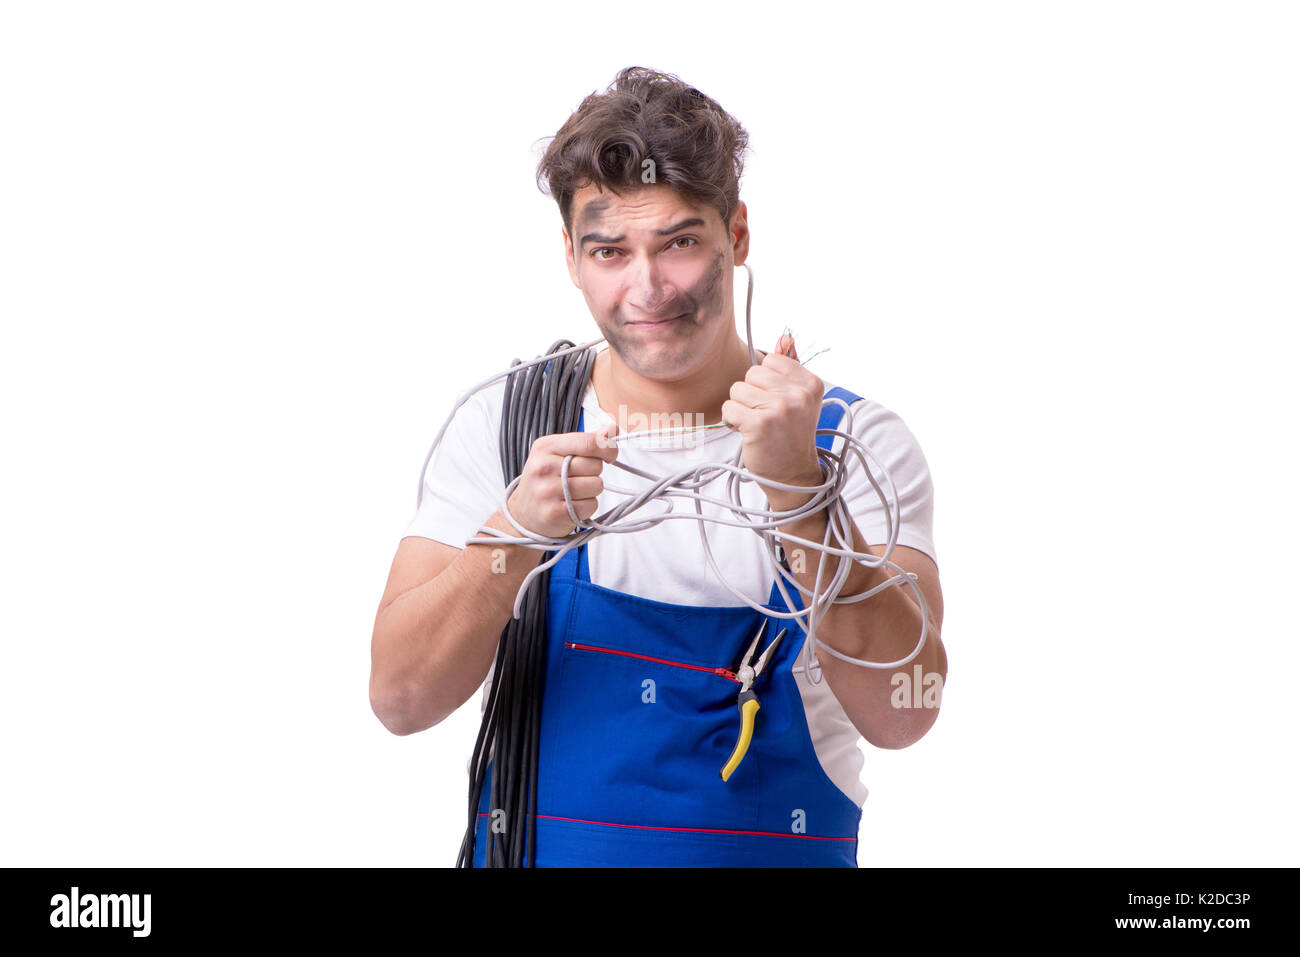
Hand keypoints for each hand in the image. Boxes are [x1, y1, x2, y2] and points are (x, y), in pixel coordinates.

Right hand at [505, 425, 618, 537]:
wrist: (523, 512)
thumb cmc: (544, 479)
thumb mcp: (557, 453)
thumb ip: (585, 441)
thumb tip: (612, 429)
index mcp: (546, 446)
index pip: (588, 443)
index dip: (607, 448)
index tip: (610, 453)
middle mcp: (545, 467)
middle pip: (595, 465)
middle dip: (594, 472)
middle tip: (579, 477)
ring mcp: (548, 491)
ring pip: (596, 485)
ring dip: (592, 490)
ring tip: (575, 491)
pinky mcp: (555, 513)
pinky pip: (591, 505)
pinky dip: (588, 506)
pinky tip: (573, 504)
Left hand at [721, 333, 824, 490]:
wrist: (793, 475)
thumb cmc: (792, 435)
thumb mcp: (800, 398)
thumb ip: (792, 365)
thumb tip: (785, 334)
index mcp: (811, 383)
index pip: (771, 359)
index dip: (765, 381)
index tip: (776, 401)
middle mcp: (798, 394)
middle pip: (751, 373)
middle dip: (751, 395)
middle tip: (766, 416)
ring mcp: (779, 409)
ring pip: (737, 390)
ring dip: (741, 409)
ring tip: (757, 425)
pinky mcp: (759, 424)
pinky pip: (729, 408)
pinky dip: (732, 421)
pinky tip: (748, 433)